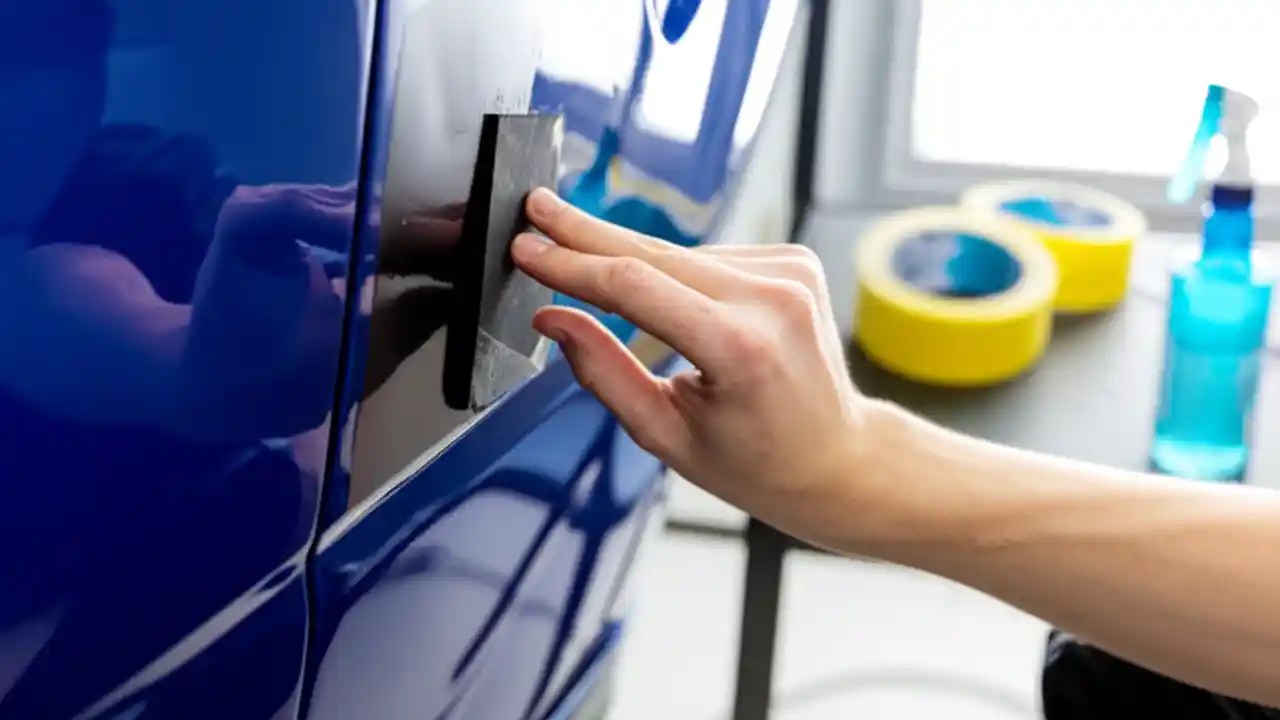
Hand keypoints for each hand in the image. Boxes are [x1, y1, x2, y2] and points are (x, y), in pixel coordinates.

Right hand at [511, 188, 873, 540]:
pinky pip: (709, 258)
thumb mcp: (666, 436)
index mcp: (741, 349)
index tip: (528, 247)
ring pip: (679, 253)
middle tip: (536, 209)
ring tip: (596, 276)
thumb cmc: (757, 463)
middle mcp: (772, 300)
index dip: (573, 264)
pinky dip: (678, 274)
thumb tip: (552, 319)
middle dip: (586, 233)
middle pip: (654, 252)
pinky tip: (675, 308)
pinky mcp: (795, 261)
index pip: (635, 287)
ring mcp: (791, 273)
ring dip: (632, 262)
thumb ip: (603, 373)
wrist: (838, 458)